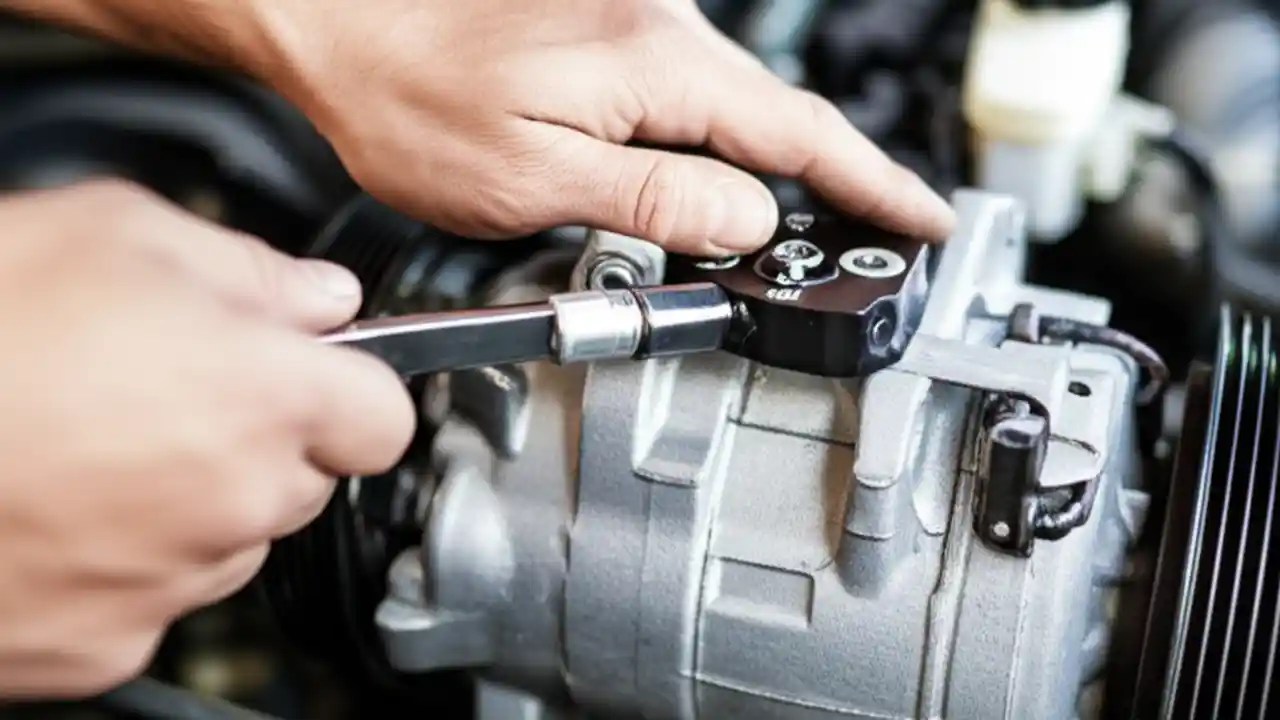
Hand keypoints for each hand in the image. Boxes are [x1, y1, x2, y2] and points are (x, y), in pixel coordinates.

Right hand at [0, 181, 413, 697]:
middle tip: (165, 391)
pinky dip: (125, 562)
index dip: (352, 389)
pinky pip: (154, 600)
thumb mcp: (112, 231)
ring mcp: (169, 586)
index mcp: (263, 396)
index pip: (383, 418)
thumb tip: (320, 297)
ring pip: (232, 541)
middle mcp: (235, 504)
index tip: (317, 374)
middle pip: (305, 480)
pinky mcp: (103, 648)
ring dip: (193, 500)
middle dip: (262, 437)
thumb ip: (247, 268)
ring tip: (89, 444)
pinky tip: (56, 507)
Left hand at [264, 0, 953, 254]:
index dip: (873, 188)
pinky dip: (706, 149)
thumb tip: (748, 223)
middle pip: (774, 126)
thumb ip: (652, 202)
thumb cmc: (407, 88)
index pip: (800, 137)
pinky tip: (688, 187)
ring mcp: (635, 25)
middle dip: (827, 191)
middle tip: (862, 247)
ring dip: (758, 177)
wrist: (335, 14)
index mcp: (656, 69)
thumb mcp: (532, 176)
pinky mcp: (603, 32)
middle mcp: (660, 32)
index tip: (923, 220)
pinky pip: (684, 100)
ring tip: (766, 241)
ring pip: (728, 116)